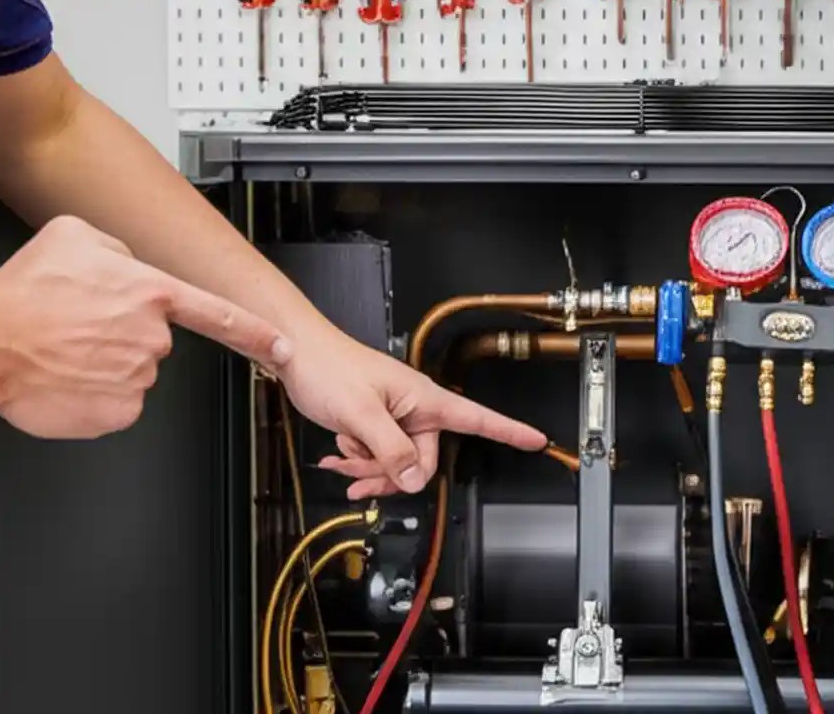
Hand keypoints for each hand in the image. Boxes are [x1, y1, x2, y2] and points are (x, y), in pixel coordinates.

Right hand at [0, 216, 290, 437]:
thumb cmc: (23, 292)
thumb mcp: (74, 237)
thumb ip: (120, 249)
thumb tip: (131, 263)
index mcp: (150, 294)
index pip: (220, 315)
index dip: (257, 333)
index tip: (283, 347)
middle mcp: (151, 338)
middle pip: (156, 341)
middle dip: (126, 335)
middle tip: (82, 325)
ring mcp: (137, 379)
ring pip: (135, 372)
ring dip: (107, 364)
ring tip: (67, 348)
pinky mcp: (117, 413)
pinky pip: (117, 403)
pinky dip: (95, 394)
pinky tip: (67, 376)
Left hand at [278, 331, 546, 499]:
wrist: (297, 353)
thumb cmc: (329, 366)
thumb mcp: (360, 414)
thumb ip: (391, 450)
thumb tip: (416, 480)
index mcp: (424, 400)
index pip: (478, 418)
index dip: (510, 431)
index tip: (536, 440)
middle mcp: (414, 409)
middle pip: (423, 460)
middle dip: (391, 472)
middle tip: (361, 472)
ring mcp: (394, 418)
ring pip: (397, 462)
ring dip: (368, 466)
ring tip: (344, 455)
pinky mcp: (374, 424)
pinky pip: (377, 455)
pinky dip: (356, 459)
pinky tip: (339, 453)